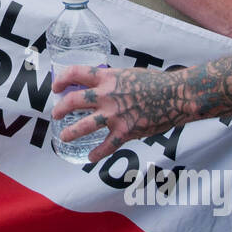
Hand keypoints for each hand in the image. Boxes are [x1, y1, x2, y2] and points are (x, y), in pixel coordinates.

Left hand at [52, 64, 180, 162]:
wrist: (177, 95)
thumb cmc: (156, 82)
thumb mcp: (128, 74)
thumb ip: (111, 81)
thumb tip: (98, 86)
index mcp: (107, 77)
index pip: (76, 73)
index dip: (62, 79)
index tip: (56, 87)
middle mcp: (107, 95)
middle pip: (74, 101)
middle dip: (60, 108)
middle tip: (55, 114)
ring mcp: (115, 114)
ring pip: (84, 125)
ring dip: (71, 132)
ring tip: (64, 136)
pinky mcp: (126, 130)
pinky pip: (107, 146)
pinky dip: (97, 153)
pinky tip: (91, 158)